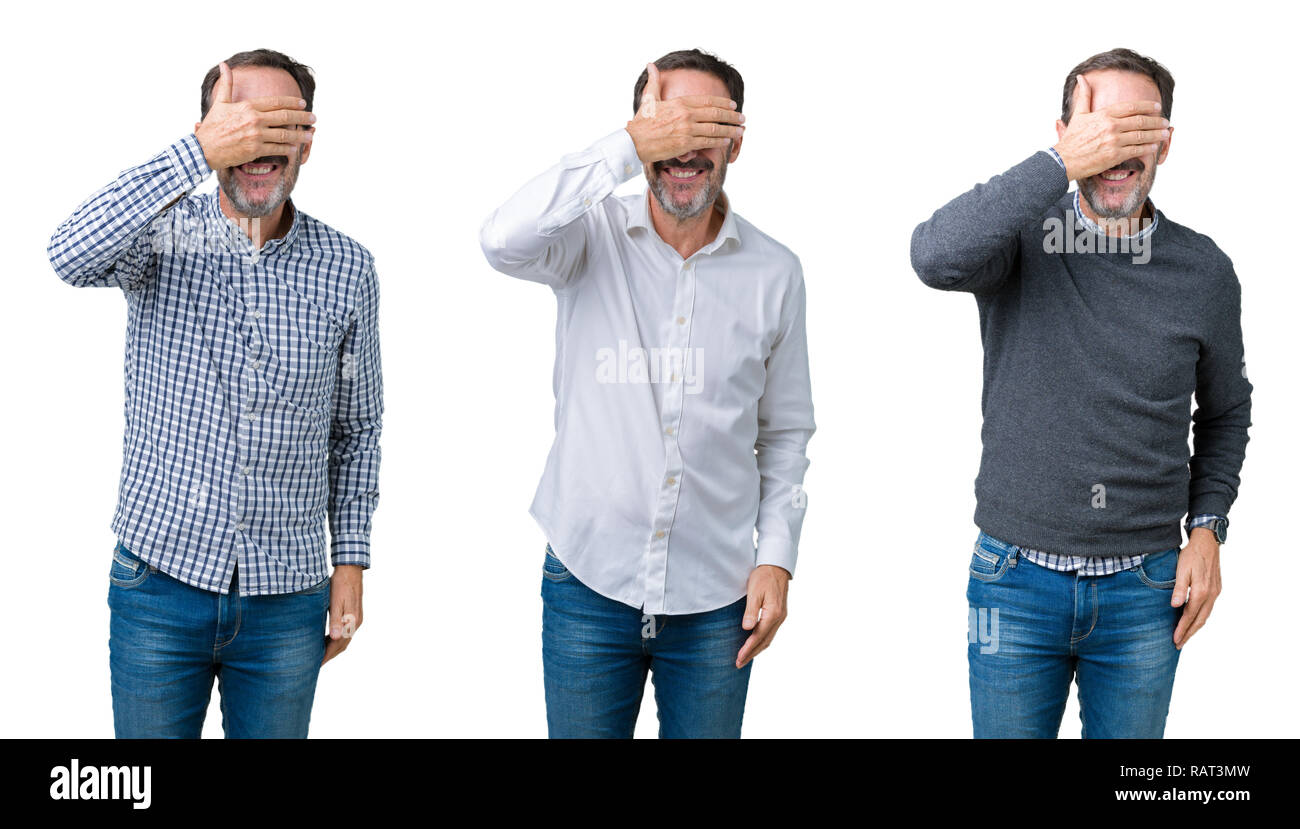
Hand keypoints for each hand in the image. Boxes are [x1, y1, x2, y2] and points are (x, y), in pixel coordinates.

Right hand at [195, 61, 315, 170]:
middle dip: (302, 117)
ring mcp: (256, 135)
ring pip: (284, 134)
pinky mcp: (255, 150)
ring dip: (300, 135)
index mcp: (248, 106)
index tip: (303, 103)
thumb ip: (227, 84)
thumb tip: (224, 65)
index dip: (292, 102)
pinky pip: (277, 148)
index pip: (276, 102)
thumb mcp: (220, 102)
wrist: (204, 149)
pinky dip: (288, 148)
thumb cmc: (212, 126)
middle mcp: (254, 119)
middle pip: (285, 117)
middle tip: (313, 117)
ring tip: (310, 135)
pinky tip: (296, 147)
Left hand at [323, 564, 363, 664]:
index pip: (337, 644)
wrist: (351, 570)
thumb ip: (335, 620)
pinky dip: (336, 640)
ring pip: (345, 640)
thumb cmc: (340, 584)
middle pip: (342, 645)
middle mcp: (356, 623)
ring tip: (320, 654)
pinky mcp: (354, 615)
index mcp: (351, 621)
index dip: (327, 655)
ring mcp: (356, 619)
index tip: (316, 664)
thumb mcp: (335, 601)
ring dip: (333, 649)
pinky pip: (346, 633)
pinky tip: (327, 639)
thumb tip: (334, 638)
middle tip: (315, 664)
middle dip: (330, 655)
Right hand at [625, 62, 743, 163]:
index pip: (707, 100)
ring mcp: (686, 129)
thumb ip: (654, 81)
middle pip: (715, 113)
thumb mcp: (649, 99)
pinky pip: (707, 141)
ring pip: (715, 128)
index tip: (734, 105)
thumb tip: (651, 65)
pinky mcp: (685, 144)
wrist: (633, 142)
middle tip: (742, 118)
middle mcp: (686, 114)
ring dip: (730, 129)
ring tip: (740, 130)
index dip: (723, 102)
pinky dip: (719, 141)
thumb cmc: (641, 122)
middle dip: (732, 116)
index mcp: (680, 102)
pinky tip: (727, 140)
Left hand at [736, 564, 789, 667]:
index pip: (758, 636)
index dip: (748, 649)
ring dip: (757, 649)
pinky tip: (755, 643)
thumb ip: (751, 611)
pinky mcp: (779, 614)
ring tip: (745, 657)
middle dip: (752, 654)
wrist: (776, 565)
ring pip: (769, 638)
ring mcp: (781, 617)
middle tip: (738, 663)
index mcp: (773, 613)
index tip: (738, 658)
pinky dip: (762, 641)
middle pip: (765, 641)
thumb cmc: (763, 576)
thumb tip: (747, 629)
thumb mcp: (754, 591)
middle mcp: (779, 618)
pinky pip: (770, 632)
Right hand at [1052, 74, 1168, 180]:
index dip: (1147, 106)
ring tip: (1165, 133)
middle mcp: (1111, 126)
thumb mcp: (1078, 114)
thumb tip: (1082, 78)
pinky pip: (1136, 150)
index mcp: (1104, 114)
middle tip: (1165, 121)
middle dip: (1156, 121)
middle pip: (1141, 120)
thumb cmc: (1071, 139)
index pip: (1132, 107)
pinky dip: (1147, 148)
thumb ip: (1084, 95)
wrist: (1063, 160)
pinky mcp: (1114, 155)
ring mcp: (1114, 141)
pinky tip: (1154, 146)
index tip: (1157, 107)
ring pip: (1142, 135)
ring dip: (1156, 134)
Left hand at [1172, 528, 1221, 648]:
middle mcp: (1211, 594)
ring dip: (1195, 628)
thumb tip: (1175, 606)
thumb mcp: (1181, 569)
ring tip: (1185, 637)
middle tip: (1178, 644)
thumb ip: (1178, 588)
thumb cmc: (1191, 554)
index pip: (1190, 616)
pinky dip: (1201, 618)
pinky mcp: (1216, 589)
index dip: (1182, 629)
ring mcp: (1215, 592)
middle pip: (1200, 620)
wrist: (1207, 542)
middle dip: (1189, 634)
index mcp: (1201, 591)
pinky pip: (1208, 609)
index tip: (1174, 639)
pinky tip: (1194, 621)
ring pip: (1205, 616)